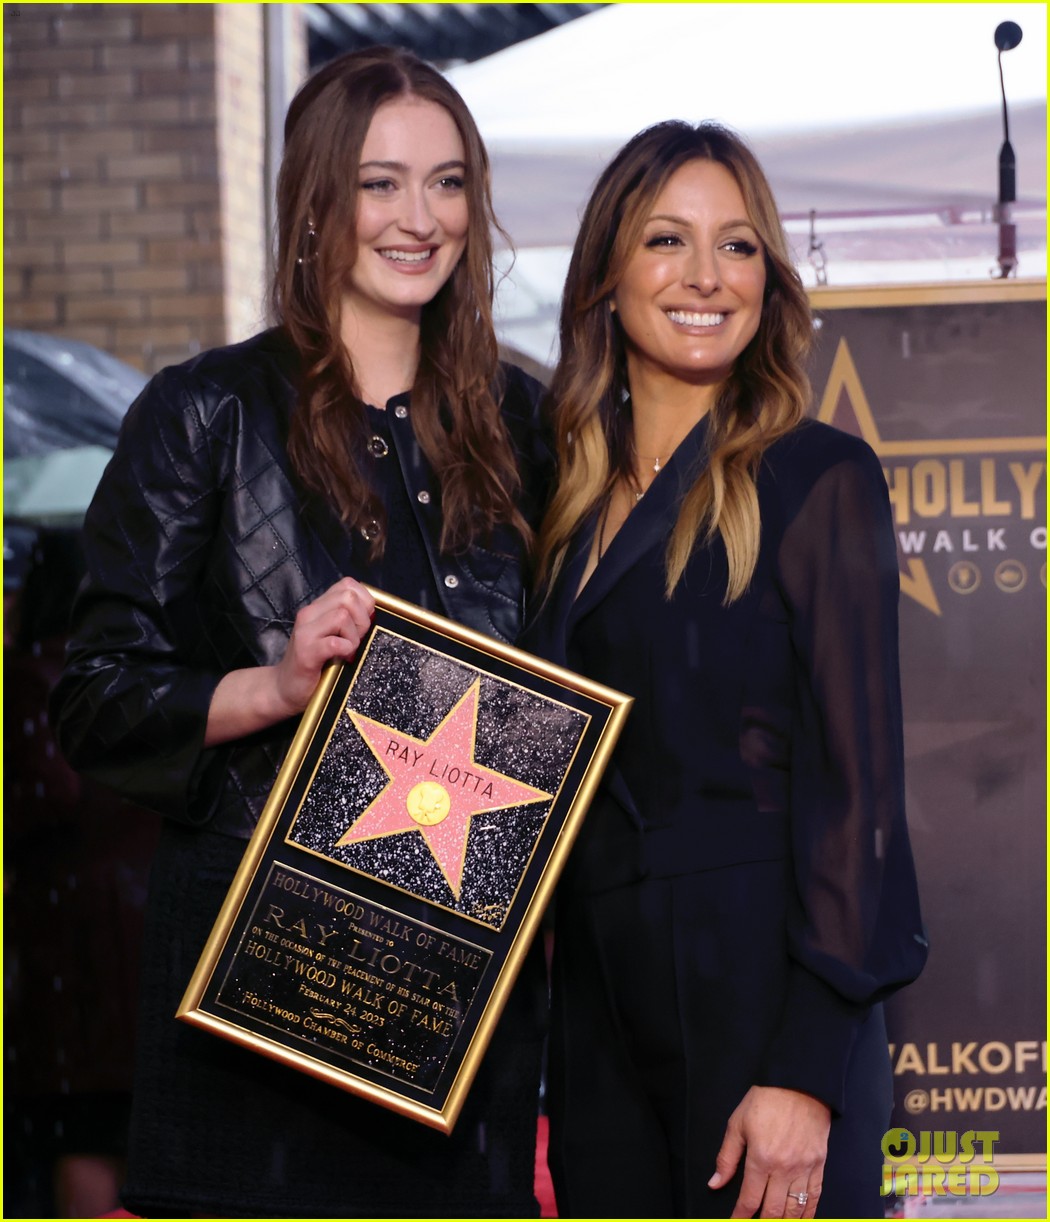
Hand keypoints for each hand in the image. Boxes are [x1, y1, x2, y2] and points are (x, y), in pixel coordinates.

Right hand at [272, 578, 374, 716]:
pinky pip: (336, 642)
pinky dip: (346, 650)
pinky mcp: (306, 652)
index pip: (348, 585)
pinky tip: (342, 658)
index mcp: (318, 607)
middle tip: (356, 639)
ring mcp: (305, 632)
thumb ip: (347, 619)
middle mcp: (309, 614)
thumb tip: (373, 614)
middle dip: (362, 619)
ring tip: (347, 650)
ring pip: (342, 616)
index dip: (364, 602)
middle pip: (348, 598)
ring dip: (354, 637)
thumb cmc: (315, 663)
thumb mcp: (331, 634)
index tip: (361, 623)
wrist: (285, 687)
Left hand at [708, 1085, 829, 1217]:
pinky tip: (800, 1219)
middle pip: (773, 1211)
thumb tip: (715, 1182)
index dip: (741, 1216)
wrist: (798, 1083)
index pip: (749, 1199)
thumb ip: (727, 1157)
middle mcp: (783, 1168)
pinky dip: (808, 1213)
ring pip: (794, 1209)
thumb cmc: (766, 1100)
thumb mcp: (738, 1123)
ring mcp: (804, 1168)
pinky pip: (814, 1197)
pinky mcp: (819, 1165)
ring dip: (784, 1221)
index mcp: (760, 1158)